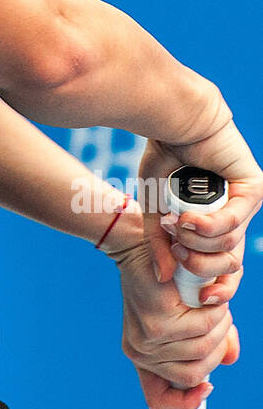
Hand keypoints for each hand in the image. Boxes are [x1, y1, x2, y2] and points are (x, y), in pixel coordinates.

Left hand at [111, 241, 239, 408]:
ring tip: (216, 306)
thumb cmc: (169, 282)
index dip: (184, 402)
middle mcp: (139, 352)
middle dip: (217, 347)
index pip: (156, 399)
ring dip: (219, 328)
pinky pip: (202, 330)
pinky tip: (211, 300)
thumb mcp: (191, 316)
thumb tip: (230, 359)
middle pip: (195, 373)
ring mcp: (146, 340)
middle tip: (219, 320)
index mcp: (141, 357)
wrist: (145, 246)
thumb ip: (211, 339)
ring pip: (203, 351)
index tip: (208, 386)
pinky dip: (215, 315)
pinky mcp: (157, 322)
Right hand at [136, 137, 259, 298]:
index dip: (211, 284)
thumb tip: (164, 280)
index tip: (191, 289)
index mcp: (217, 222)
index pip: (223, 266)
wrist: (173, 119)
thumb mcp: (155, 210)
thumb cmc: (163, 157)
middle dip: (198, 263)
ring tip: (177, 225)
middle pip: (227, 262)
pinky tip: (188, 220)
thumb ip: (160, 244)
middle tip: (176, 249)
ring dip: (199, 242)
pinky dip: (209, 226)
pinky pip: (234, 222)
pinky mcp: (255, 188)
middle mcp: (236, 214)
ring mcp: (247, 202)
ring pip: (230, 245)